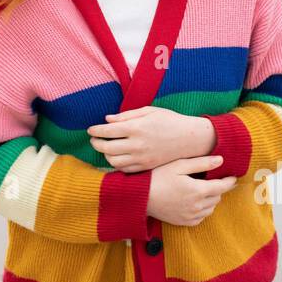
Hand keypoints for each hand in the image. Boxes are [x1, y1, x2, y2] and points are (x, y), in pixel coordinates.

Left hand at [87, 105, 215, 172]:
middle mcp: (138, 144)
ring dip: (105, 155)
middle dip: (96, 143)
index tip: (90, 129)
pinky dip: (117, 164)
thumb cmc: (169, 120)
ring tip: (105, 148)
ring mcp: (142, 158)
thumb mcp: (149, 111)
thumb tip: (107, 119)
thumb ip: (126, 116)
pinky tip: (116, 157)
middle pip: (107, 148)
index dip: (96, 130)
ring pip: (114, 161)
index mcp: (137, 128)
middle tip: (94, 139)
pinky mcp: (147, 167)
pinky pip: (125, 169)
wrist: (190, 138)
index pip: (108, 130)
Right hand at [145, 155, 237, 226]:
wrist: (140, 197)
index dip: (229, 182)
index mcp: (198, 190)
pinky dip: (202, 210)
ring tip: (202, 190)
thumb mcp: (179, 165)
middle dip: (218, 188)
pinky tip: (194, 201)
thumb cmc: (158, 177)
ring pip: (211, 208)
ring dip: (210, 199)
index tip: (233, 177)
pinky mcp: (184, 222)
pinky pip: (201, 217)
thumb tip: (221, 160)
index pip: (222, 187)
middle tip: (212, 180)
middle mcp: (197, 206)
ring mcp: (191, 216)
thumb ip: (201, 163)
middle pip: (217, 197)